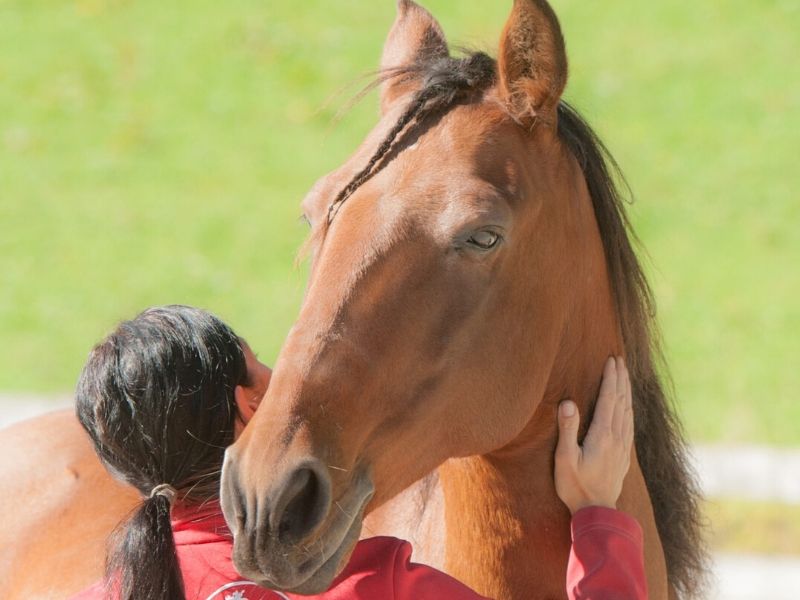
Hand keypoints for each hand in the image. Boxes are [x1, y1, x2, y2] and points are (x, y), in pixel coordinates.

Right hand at [554, 356, 633, 513]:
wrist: (597, 513)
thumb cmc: (575, 486)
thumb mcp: (565, 459)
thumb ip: (567, 430)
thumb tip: (568, 402)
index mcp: (602, 435)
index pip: (608, 399)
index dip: (610, 378)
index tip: (610, 360)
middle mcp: (616, 437)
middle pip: (621, 401)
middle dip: (620, 379)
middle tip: (619, 359)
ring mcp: (622, 446)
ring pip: (628, 411)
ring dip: (626, 390)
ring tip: (624, 375)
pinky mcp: (623, 455)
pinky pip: (630, 424)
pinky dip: (629, 408)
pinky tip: (627, 405)